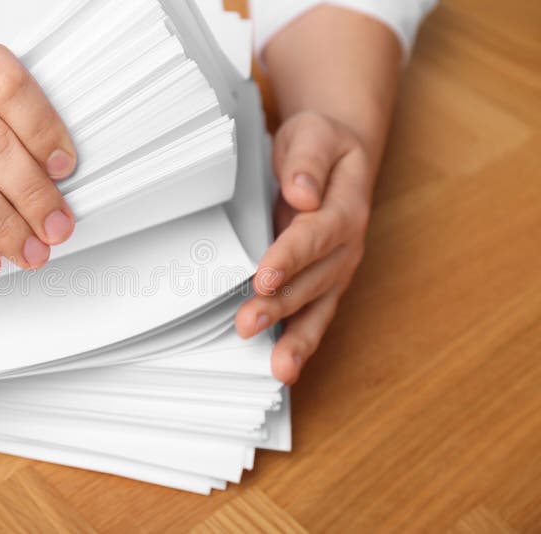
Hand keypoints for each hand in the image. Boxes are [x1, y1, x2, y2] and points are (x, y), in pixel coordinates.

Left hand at [235, 111, 373, 383]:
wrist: (337, 155)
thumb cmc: (320, 145)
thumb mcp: (313, 136)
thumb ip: (308, 162)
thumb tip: (301, 193)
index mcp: (344, 208)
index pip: (315, 235)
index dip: (290, 257)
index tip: (264, 276)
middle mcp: (345, 246)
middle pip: (313, 280)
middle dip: (280, 305)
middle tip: (248, 324)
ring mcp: (336, 269)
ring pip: (318, 308)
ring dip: (296, 338)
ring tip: (279, 368)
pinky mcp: (323, 283)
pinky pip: (314, 316)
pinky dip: (300, 342)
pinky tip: (284, 368)